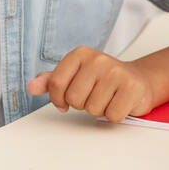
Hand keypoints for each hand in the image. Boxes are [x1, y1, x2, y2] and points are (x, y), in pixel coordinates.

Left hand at [26, 46, 160, 121]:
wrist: (138, 80)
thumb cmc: (100, 80)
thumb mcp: (73, 76)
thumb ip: (50, 81)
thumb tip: (31, 87)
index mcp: (79, 54)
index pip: (56, 84)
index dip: (57, 99)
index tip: (64, 102)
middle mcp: (98, 59)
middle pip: (74, 99)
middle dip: (82, 104)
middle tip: (94, 96)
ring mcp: (116, 72)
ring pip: (92, 109)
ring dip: (99, 110)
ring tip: (107, 98)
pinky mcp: (132, 87)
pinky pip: (112, 115)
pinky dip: (114, 116)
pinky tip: (119, 103)